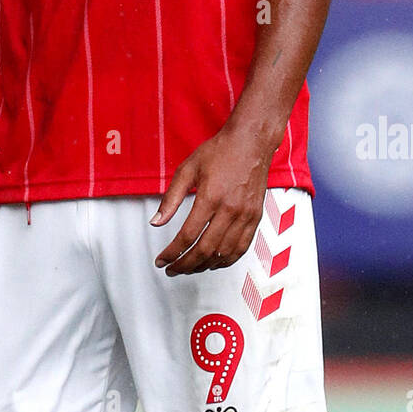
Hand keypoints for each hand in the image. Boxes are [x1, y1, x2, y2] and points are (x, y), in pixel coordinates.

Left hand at [150, 123, 275, 275]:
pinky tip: (213, 262)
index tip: (162, 260)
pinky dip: (226, 261)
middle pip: (205, 250)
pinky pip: (241, 248)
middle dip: (185, 265)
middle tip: (172, 269)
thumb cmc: (219, 151)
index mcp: (210, 197)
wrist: (251, 142)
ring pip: (224, 254)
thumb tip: (156, 222)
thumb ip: (171, 198)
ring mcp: (245, 215)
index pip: (187, 236)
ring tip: (189, 267)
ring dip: (204, 266)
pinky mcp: (255, 218)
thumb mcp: (187, 169)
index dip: (172, 253)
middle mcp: (230, 209)